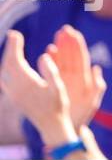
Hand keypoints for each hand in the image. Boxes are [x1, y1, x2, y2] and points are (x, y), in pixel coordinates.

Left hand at [0, 31, 77, 145]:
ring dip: (7, 58)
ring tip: (13, 47)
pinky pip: (5, 80)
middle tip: (14, 35)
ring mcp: (13, 94)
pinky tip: (12, 65)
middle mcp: (16, 89)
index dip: (14, 46)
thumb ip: (51, 71)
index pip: (15, 61)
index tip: (17, 34)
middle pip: (7, 65)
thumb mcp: (58, 87)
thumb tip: (44, 55)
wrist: (50, 125)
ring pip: (4, 72)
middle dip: (10, 49)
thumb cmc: (58, 106)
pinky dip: (7, 68)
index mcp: (27, 84)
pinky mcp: (14, 98)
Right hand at [46, 26, 105, 128]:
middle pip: (71, 55)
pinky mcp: (55, 83)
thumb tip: (97, 68)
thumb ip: (97, 85)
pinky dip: (52, 59)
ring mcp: (64, 78)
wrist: (70, 126)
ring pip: (62, 60)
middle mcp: (74, 75)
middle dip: (68, 42)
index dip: (78, 45)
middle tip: (65, 29)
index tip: (75, 34)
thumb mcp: (93, 101)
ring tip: (57, 36)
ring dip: (60, 47)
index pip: (82, 58)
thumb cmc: (83, 114)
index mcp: (84, 77)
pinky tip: (49, 51)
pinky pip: (53, 69)